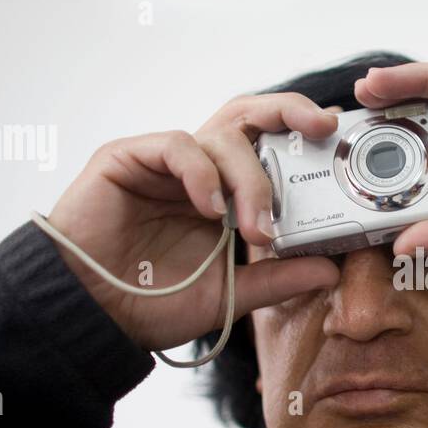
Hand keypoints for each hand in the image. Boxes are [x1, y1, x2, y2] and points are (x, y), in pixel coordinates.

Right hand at [45, 94, 342, 350]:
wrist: (89, 316)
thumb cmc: (149, 303)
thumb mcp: (227, 295)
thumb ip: (276, 278)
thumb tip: (330, 269)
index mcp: (223, 193)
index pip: (269, 147)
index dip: (303, 138)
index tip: (338, 144)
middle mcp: (198, 170)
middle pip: (250, 116)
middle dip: (290, 111)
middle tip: (322, 126)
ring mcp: (163, 162)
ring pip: (221, 135)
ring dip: (249, 177)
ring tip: (255, 224)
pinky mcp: (127, 159)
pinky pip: (177, 145)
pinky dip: (202, 172)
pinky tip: (211, 208)